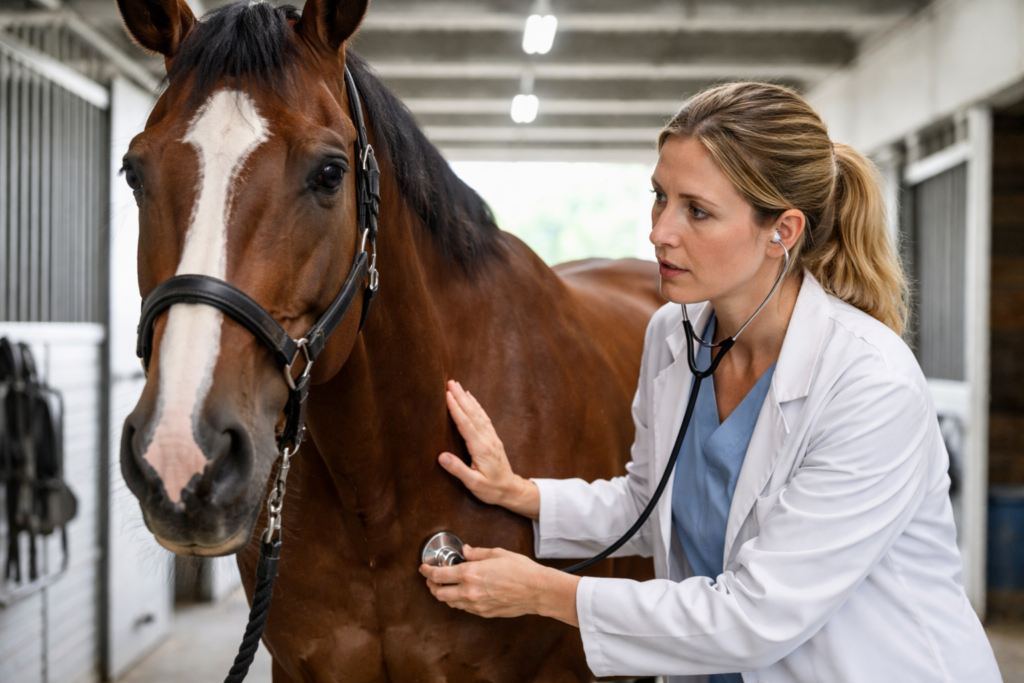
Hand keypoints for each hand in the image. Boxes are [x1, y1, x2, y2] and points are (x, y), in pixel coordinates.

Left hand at [419, 545, 579, 625]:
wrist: (536, 590)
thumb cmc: (520, 570)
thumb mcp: (497, 553)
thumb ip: (476, 552)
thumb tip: (465, 550)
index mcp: (470, 574)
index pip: (439, 575)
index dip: (427, 572)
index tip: (424, 568)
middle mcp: (469, 592)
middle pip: (439, 593)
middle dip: (431, 586)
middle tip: (431, 579)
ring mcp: (476, 605)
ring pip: (450, 603)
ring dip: (443, 595)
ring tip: (444, 587)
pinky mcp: (484, 613)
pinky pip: (464, 608)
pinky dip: (457, 601)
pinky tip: (461, 594)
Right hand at [439, 380, 539, 518]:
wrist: (510, 490)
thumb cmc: (491, 489)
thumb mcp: (474, 484)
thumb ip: (458, 470)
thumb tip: (441, 457)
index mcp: (481, 448)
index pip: (466, 424)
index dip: (456, 409)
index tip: (447, 395)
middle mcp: (487, 439)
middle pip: (472, 414)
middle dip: (460, 397)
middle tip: (450, 382)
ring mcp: (491, 437)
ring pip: (478, 413)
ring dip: (467, 398)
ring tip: (458, 385)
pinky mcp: (493, 438)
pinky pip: (484, 417)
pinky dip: (476, 405)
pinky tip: (471, 399)